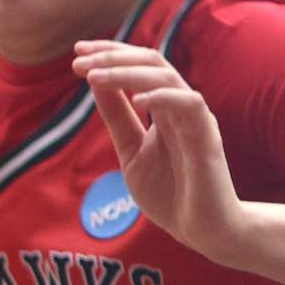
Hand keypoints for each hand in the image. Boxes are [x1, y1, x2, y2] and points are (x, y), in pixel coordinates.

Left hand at [74, 41, 249, 265]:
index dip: (109, 54)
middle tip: (78, 59)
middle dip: (112, 56)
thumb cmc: (170, 194)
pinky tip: (136, 100)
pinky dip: (162, 98)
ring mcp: (195, 119)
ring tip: (94, 77)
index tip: (77, 53)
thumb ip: (117, 119)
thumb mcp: (130, 152)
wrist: (202, 230)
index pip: (138, 66)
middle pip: (150, 62)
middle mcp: (180, 106)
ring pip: (166, 77)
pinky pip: (189, 105)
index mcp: (163, 107)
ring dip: (127, 73)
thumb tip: (95, 83)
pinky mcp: (208, 138)